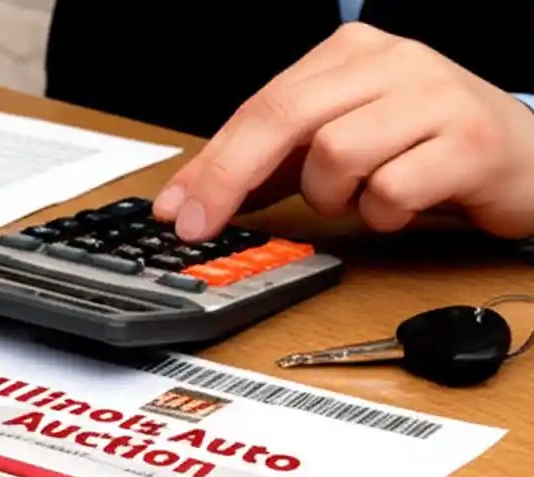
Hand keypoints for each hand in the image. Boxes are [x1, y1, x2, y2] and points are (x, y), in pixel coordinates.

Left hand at [153, 22, 533, 241]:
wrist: (528, 159)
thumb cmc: (427, 149)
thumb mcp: (342, 146)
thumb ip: (272, 166)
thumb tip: (196, 198)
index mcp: (352, 52)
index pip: (260, 104)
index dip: (210, 163)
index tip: (175, 210)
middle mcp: (392, 61)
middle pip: (283, 117)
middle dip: (230, 179)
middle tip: (203, 226)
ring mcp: (435, 95)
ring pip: (336, 155)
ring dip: (335, 197)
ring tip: (365, 197)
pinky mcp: (470, 141)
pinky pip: (390, 191)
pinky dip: (383, 214)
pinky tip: (403, 205)